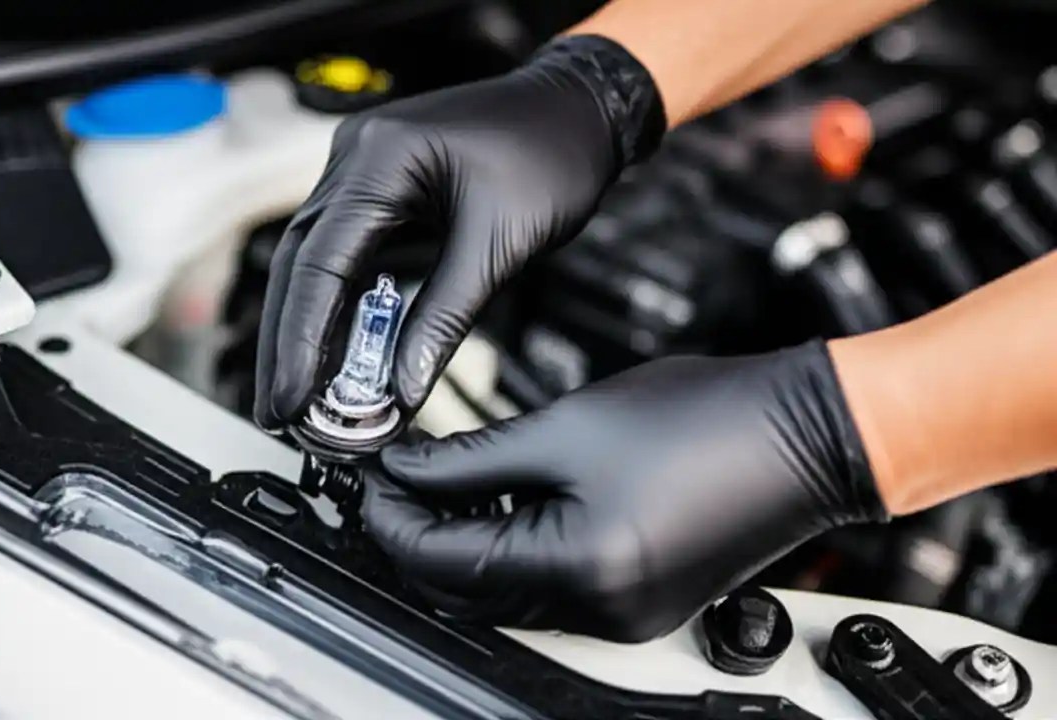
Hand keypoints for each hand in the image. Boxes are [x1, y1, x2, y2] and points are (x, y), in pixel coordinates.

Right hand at [254, 36, 664, 429]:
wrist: (581, 106)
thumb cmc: (553, 153)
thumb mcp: (500, 244)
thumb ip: (443, 319)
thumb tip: (404, 388)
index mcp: (380, 158)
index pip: (319, 262)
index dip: (300, 339)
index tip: (292, 398)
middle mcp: (355, 155)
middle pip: (298, 263)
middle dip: (287, 343)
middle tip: (281, 411)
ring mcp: (360, 165)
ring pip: (312, 259)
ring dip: (306, 327)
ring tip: (299, 395)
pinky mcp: (378, 182)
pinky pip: (342, 249)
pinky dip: (338, 303)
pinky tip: (335, 349)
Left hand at [362, 341, 887, 642]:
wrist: (804, 431)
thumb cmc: (706, 419)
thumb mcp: (566, 426)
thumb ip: (470, 456)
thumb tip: (405, 470)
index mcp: (576, 568)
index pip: (443, 562)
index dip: (393, 519)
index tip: (375, 478)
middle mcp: (599, 613)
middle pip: (468, 592)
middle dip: (420, 537)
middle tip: (396, 482)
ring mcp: (623, 617)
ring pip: (506, 597)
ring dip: (465, 545)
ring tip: (441, 484)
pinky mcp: (639, 603)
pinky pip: (550, 591)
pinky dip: (513, 550)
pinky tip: (499, 503)